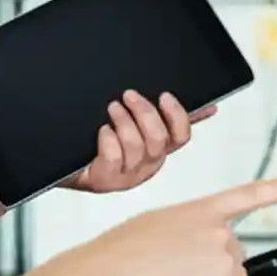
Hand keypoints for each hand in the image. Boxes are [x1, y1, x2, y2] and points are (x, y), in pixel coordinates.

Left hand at [66, 90, 217, 194]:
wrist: (68, 164)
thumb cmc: (103, 143)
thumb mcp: (137, 124)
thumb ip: (167, 116)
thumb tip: (208, 108)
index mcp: (159, 151)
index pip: (181, 137)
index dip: (177, 116)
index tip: (164, 96)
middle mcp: (147, 166)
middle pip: (159, 140)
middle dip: (144, 113)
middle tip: (129, 95)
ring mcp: (127, 176)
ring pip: (137, 147)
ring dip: (124, 122)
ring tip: (112, 108)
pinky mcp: (105, 180)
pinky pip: (114, 158)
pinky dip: (108, 139)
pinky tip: (102, 131)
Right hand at [72, 175, 276, 275]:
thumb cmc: (118, 255)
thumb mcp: (156, 224)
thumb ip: (189, 232)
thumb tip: (197, 254)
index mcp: (202, 212)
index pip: (248, 196)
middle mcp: (222, 236)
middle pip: (232, 257)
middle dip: (210, 268)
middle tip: (175, 274)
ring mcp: (226, 267)